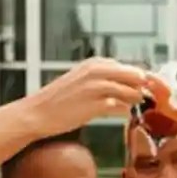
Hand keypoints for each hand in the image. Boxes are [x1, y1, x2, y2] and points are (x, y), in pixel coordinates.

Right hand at [18, 57, 150, 138]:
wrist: (36, 113)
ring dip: (133, 101)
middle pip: (135, 77)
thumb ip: (102, 77)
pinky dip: (123, 112)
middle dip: (140, 89)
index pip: (129, 66)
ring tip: (127, 106)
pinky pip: (122, 108)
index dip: (137, 79)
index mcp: (93, 63)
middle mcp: (96, 72)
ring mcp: (96, 88)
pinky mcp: (95, 106)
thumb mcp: (80, 79)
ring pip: (132, 92)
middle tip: (138, 99)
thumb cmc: (57, 99)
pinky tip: (118, 114)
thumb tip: (127, 82)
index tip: (138, 89)